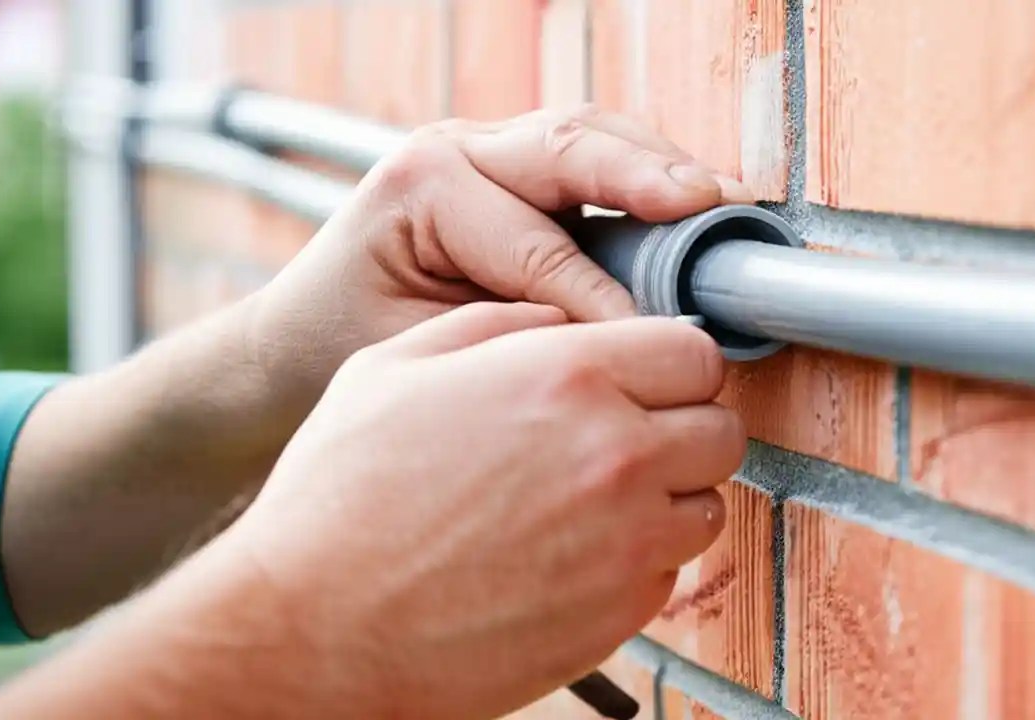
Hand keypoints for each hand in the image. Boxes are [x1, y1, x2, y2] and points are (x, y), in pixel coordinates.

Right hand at [182, 303, 746, 718]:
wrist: (314, 625)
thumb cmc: (341, 493)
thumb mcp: (396, 366)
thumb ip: (495, 325)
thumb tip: (557, 320)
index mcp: (568, 376)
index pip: (694, 350)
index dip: (670, 363)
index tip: (645, 381)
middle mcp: (618, 454)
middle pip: (720, 427)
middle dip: (682, 428)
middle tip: (629, 439)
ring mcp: (628, 542)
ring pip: (707, 503)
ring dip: (668, 498)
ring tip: (595, 502)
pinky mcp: (621, 613)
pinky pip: (670, 570)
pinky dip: (639, 559)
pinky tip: (571, 554)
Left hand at [246, 106, 753, 422]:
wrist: (295, 342)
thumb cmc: (347, 347)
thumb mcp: (424, 350)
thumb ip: (515, 336)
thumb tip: (617, 342)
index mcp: (422, 189)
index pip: (542, 246)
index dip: (605, 299)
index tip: (654, 342)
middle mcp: (452, 149)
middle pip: (571, 146)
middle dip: (648, 176)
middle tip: (710, 206)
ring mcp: (480, 146)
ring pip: (587, 134)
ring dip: (655, 163)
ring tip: (716, 196)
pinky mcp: (506, 163)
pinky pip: (586, 152)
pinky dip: (640, 170)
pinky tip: (684, 198)